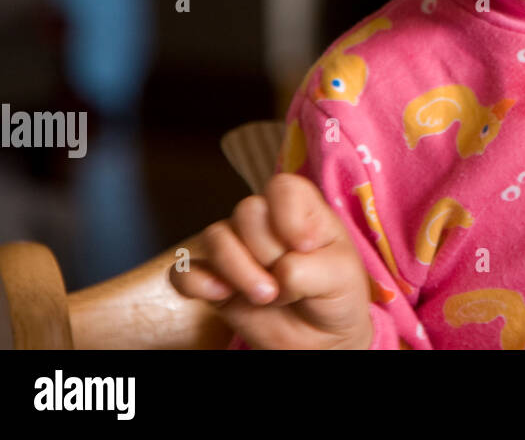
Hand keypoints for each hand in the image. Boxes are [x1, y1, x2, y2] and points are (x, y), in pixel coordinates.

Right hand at [169, 172, 373, 349]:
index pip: (282, 186)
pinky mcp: (213, 281)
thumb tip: (276, 272)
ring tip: (265, 297)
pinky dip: (197, 282)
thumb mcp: (340, 277)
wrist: (318, 338)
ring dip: (238, 269)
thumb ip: (308, 267)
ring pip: (216, 237)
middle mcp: (265, 222)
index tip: (306, 247)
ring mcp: (236, 250)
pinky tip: (222, 296)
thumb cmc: (335, 295)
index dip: (288, 213)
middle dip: (268, 251)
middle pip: (247, 210)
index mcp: (301, 210)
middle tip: (288, 282)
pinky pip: (185, 271)